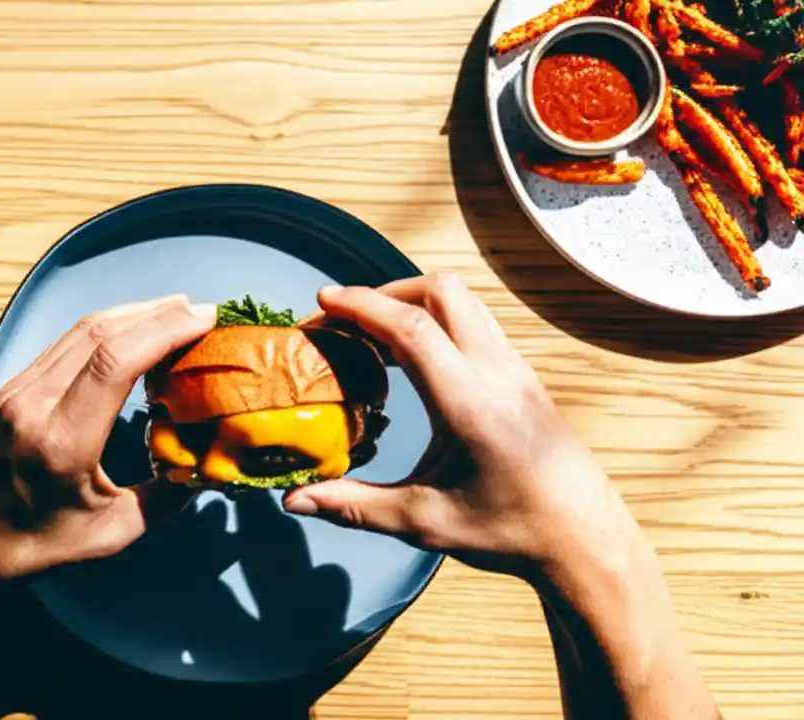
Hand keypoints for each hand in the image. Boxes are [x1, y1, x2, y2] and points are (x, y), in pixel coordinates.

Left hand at [0, 295, 212, 634]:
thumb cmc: (26, 546)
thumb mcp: (106, 535)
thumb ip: (163, 501)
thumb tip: (208, 469)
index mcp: (60, 442)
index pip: (114, 362)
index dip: (164, 330)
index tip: (206, 320)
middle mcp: (35, 404)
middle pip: (101, 332)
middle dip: (158, 313)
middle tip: (205, 311)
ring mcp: (18, 389)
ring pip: (82, 330)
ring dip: (134, 314)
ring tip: (178, 312)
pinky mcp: (12, 385)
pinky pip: (66, 342)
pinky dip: (108, 328)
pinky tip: (134, 332)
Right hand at [283, 274, 637, 577]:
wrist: (586, 539)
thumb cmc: (511, 531)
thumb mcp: (424, 520)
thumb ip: (355, 505)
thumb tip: (295, 501)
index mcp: (469, 401)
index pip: (410, 327)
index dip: (361, 305)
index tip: (322, 301)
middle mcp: (496, 373)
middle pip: (441, 291)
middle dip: (387, 292)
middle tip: (346, 320)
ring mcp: (516, 371)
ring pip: (464, 304)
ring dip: (415, 304)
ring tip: (374, 339)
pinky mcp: (525, 379)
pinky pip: (477, 326)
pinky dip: (438, 323)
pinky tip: (414, 362)